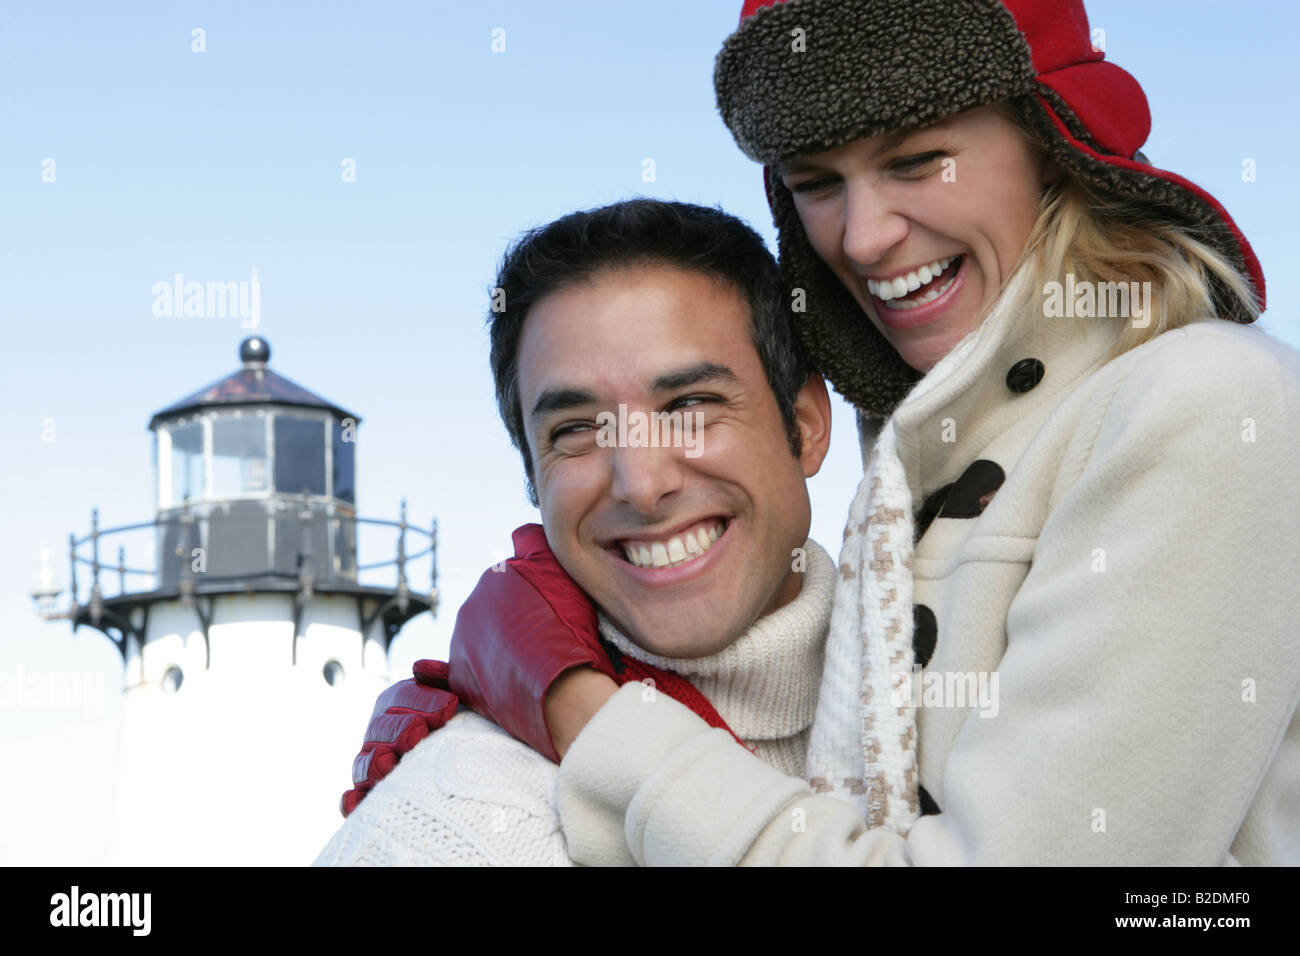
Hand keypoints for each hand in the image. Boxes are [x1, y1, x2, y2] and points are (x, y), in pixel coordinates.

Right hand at [338, 659, 458, 816]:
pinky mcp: (371, 794)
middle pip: (382, 729)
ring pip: (364, 763)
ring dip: (373, 763)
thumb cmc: (461, 721)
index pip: (404, 696)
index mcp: (400, 702)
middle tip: (418, 733)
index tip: (449, 706)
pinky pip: (355, 799)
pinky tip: (355, 801)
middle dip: (398, 730)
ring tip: (388, 762)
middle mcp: (381, 732)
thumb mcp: (457, 694)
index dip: (423, 701)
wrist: (468, 755)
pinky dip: (352, 800)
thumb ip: (441, 678)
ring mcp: (374, 763)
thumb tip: (419, 668)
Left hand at [448, 524, 616, 762]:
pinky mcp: (461, 677)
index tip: (554, 610)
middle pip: (496, 608)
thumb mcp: (560, 567)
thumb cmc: (569, 628)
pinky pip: (473, 671)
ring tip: (534, 662)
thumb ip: (534, 542)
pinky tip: (515, 679)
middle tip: (547, 636)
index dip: (537, 593)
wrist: (563, 688)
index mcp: (494, 578)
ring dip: (504, 646)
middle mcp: (472, 605)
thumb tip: (520, 533)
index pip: (514, 578)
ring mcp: (463, 642)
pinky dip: (491, 674)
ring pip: (485, 638)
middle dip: (516, 619)